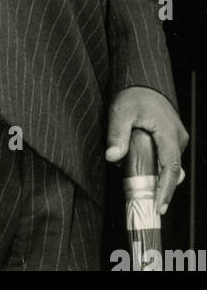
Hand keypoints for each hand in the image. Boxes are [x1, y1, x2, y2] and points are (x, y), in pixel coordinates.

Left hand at [105, 87, 188, 213]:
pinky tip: (145, 174)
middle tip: (149, 206)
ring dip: (158, 178)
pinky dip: (158, 169)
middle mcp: (178, 138)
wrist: (143, 82)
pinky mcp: (173, 139)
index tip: (159, 205)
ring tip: (144, 192)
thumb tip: (112, 156)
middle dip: (162, 190)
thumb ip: (117, 134)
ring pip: (170, 165)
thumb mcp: (121, 111)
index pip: (171, 167)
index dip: (166, 189)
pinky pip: (168, 158)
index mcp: (168, 132)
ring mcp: (177, 138)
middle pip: (173, 170)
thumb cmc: (134, 95)